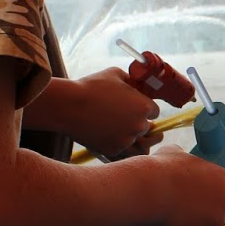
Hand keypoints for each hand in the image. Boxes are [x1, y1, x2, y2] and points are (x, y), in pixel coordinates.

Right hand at [24, 68, 160, 157]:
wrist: (69, 106)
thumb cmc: (91, 87)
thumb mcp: (115, 74)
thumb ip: (130, 80)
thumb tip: (135, 83)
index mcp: (144, 106)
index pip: (155, 112)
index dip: (147, 110)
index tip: (139, 110)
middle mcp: (139, 125)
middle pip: (147, 129)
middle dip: (141, 125)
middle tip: (133, 124)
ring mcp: (126, 140)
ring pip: (137, 144)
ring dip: (134, 140)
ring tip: (130, 138)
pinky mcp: (113, 150)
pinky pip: (121, 151)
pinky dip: (117, 146)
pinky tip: (112, 141)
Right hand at [146, 145, 224, 225]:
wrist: (150, 190)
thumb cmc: (161, 170)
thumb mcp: (176, 154)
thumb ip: (186, 160)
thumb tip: (181, 159)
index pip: (221, 192)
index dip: (206, 196)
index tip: (193, 199)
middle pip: (217, 212)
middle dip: (203, 214)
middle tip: (183, 213)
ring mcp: (216, 221)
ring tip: (172, 219)